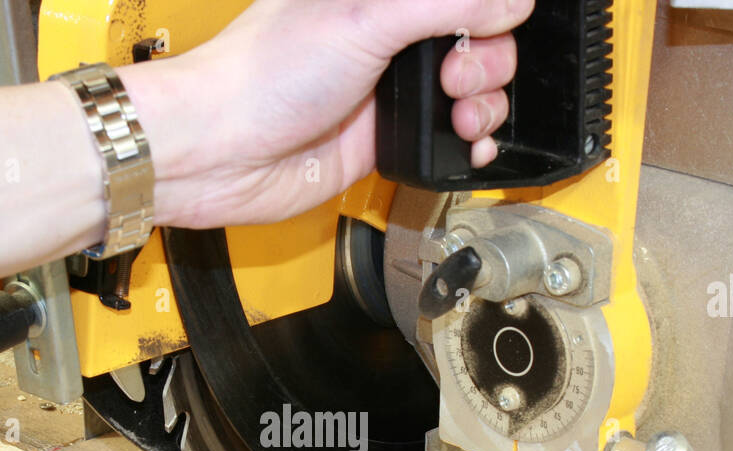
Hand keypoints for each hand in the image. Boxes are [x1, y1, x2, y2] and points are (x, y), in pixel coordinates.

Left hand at [120, 0, 533, 229]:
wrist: (221, 154)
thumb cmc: (262, 77)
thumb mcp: (367, 17)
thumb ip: (445, 3)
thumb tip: (510, 1)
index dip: (485, 12)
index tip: (483, 29)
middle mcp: (385, 37)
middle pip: (477, 40)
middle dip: (487, 62)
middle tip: (457, 80)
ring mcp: (385, 92)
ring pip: (469, 92)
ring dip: (485, 106)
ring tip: (464, 117)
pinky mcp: (382, 141)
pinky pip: (446, 140)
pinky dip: (471, 145)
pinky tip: (470, 144)